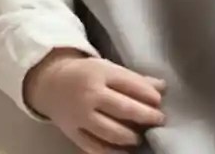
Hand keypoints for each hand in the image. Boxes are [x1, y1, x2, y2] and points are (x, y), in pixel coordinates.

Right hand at [25, 48, 166, 152]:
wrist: (51, 83)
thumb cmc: (87, 75)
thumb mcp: (109, 68)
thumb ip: (135, 79)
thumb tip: (163, 88)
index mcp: (100, 73)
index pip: (130, 84)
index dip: (149, 95)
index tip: (160, 101)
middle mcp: (89, 95)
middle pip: (123, 109)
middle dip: (145, 116)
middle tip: (159, 120)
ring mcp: (80, 116)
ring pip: (110, 131)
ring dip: (130, 136)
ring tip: (141, 137)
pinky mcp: (73, 133)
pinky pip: (94, 147)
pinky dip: (112, 152)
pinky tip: (125, 151)